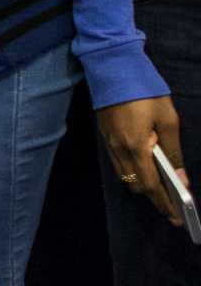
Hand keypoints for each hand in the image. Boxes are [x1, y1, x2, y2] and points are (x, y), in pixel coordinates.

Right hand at [99, 95, 187, 225]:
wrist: (112, 67)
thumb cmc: (145, 91)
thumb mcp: (167, 119)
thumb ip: (173, 151)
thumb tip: (181, 180)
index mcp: (136, 147)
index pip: (151, 186)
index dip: (164, 204)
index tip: (177, 218)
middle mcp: (119, 150)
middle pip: (136, 185)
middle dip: (154, 196)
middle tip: (173, 199)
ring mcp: (108, 143)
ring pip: (125, 175)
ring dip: (143, 183)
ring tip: (162, 185)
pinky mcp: (104, 135)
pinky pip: (118, 163)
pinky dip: (132, 170)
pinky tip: (145, 165)